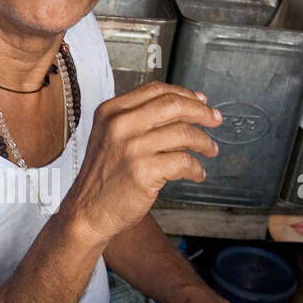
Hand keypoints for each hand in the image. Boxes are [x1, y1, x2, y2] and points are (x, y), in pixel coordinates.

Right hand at [62, 81, 222, 246]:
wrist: (87, 212)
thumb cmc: (103, 177)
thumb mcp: (111, 137)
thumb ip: (140, 120)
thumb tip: (185, 108)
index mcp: (112, 111)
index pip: (156, 90)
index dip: (185, 94)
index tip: (202, 101)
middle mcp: (120, 125)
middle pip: (173, 105)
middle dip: (201, 111)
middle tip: (215, 120)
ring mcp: (132, 148)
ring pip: (184, 133)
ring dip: (204, 142)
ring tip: (210, 149)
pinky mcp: (144, 172)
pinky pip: (183, 162)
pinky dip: (196, 168)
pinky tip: (197, 173)